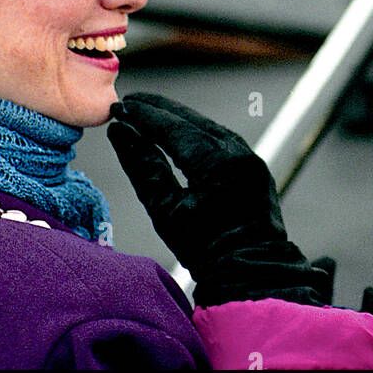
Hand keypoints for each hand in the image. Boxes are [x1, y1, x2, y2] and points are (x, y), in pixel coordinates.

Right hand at [106, 92, 331, 307]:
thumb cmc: (204, 248)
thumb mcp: (164, 209)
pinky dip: (197, 130)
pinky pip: (221, 137)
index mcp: (215, 163)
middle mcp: (237, 152)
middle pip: (190, 120)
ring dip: (178, 117)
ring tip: (148, 112)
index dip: (143, 115)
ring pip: (207, 125)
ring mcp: (249, 156)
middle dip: (158, 109)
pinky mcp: (253, 163)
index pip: (171, 127)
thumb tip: (120, 132)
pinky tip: (179, 130)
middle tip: (128, 102)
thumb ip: (142, 166)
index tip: (119, 106)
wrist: (250, 270)